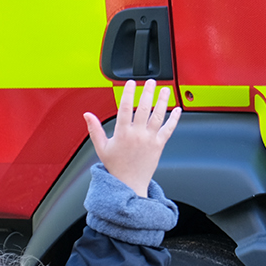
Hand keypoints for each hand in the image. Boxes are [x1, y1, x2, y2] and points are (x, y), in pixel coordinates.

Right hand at [83, 80, 180, 197]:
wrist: (129, 184)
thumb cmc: (116, 167)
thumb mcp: (101, 148)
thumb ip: (94, 129)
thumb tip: (87, 114)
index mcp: (122, 133)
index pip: (126, 108)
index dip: (129, 94)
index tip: (131, 83)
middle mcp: (137, 135)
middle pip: (144, 108)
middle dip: (147, 92)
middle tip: (150, 81)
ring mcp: (150, 140)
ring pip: (158, 116)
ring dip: (163, 101)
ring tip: (166, 89)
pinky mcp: (159, 146)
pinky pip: (168, 130)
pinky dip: (174, 119)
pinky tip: (178, 109)